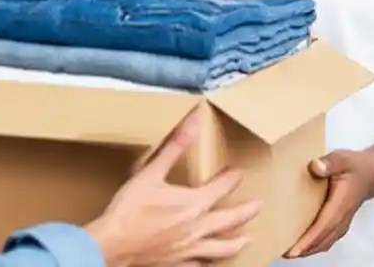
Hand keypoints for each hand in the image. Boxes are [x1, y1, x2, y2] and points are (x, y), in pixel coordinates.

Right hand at [86, 111, 263, 266]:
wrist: (113, 244)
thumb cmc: (130, 209)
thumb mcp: (151, 172)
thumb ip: (175, 146)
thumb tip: (193, 121)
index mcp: (194, 204)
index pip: (222, 188)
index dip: (233, 178)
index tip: (239, 173)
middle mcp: (198, 228)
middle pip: (231, 220)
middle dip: (247, 211)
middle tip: (259, 205)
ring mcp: (189, 249)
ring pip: (222, 248)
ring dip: (237, 242)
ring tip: (247, 239)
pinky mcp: (177, 263)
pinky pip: (200, 264)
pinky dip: (208, 261)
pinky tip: (209, 260)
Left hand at [285, 150, 373, 258]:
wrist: (371, 174)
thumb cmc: (355, 167)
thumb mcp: (342, 159)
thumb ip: (329, 163)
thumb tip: (315, 167)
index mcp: (340, 205)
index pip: (323, 227)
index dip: (308, 240)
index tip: (293, 250)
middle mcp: (341, 218)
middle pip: (322, 241)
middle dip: (303, 249)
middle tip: (282, 252)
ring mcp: (341, 223)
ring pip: (324, 243)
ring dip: (307, 249)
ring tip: (288, 251)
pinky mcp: (338, 224)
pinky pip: (325, 239)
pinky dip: (313, 245)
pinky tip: (301, 243)